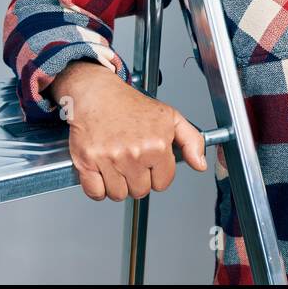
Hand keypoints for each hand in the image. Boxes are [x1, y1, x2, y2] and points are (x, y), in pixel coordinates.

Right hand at [48, 61, 208, 200]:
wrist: (97, 94)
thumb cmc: (131, 106)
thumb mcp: (170, 117)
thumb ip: (191, 140)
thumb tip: (200, 164)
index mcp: (157, 145)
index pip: (163, 182)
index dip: (157, 173)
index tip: (149, 161)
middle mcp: (134, 153)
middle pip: (140, 191)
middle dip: (137, 179)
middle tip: (131, 160)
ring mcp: (109, 159)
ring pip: (118, 194)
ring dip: (117, 184)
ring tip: (116, 163)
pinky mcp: (87, 162)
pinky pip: (96, 193)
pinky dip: (97, 187)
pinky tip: (102, 170)